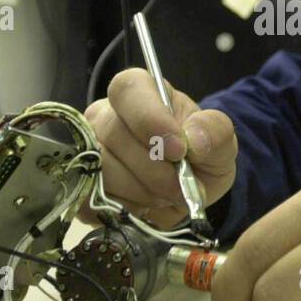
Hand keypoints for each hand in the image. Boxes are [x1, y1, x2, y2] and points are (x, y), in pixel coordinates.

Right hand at [82, 68, 236, 228]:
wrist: (187, 188)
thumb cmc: (200, 154)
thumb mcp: (220, 141)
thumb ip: (214, 132)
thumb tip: (194, 137)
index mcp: (140, 92)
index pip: (128, 91)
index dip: (149, 119)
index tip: (177, 149)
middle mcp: (105, 115)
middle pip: (115, 135)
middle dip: (154, 170)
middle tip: (180, 186)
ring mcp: (88, 148)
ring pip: (102, 170)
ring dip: (142, 192)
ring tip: (166, 195)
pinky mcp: (80, 183)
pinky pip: (92, 198)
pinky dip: (126, 209)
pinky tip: (145, 206)